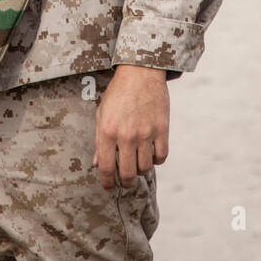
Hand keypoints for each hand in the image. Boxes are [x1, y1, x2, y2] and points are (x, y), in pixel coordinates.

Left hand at [92, 65, 168, 190]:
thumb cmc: (118, 93)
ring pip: (145, 167)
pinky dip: (156, 159)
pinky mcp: (162, 130)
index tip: (109, 187)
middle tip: (126, 181)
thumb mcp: (101, 113)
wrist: (140, 73)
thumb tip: (98, 164)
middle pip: (128, 173)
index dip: (107, 182)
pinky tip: (151, 153)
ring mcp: (145, 133)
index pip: (106, 168)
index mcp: (107, 131)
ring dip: (141, 170)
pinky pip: (161, 157)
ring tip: (137, 163)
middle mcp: (126, 135)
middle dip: (126, 182)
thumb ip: (99, 140)